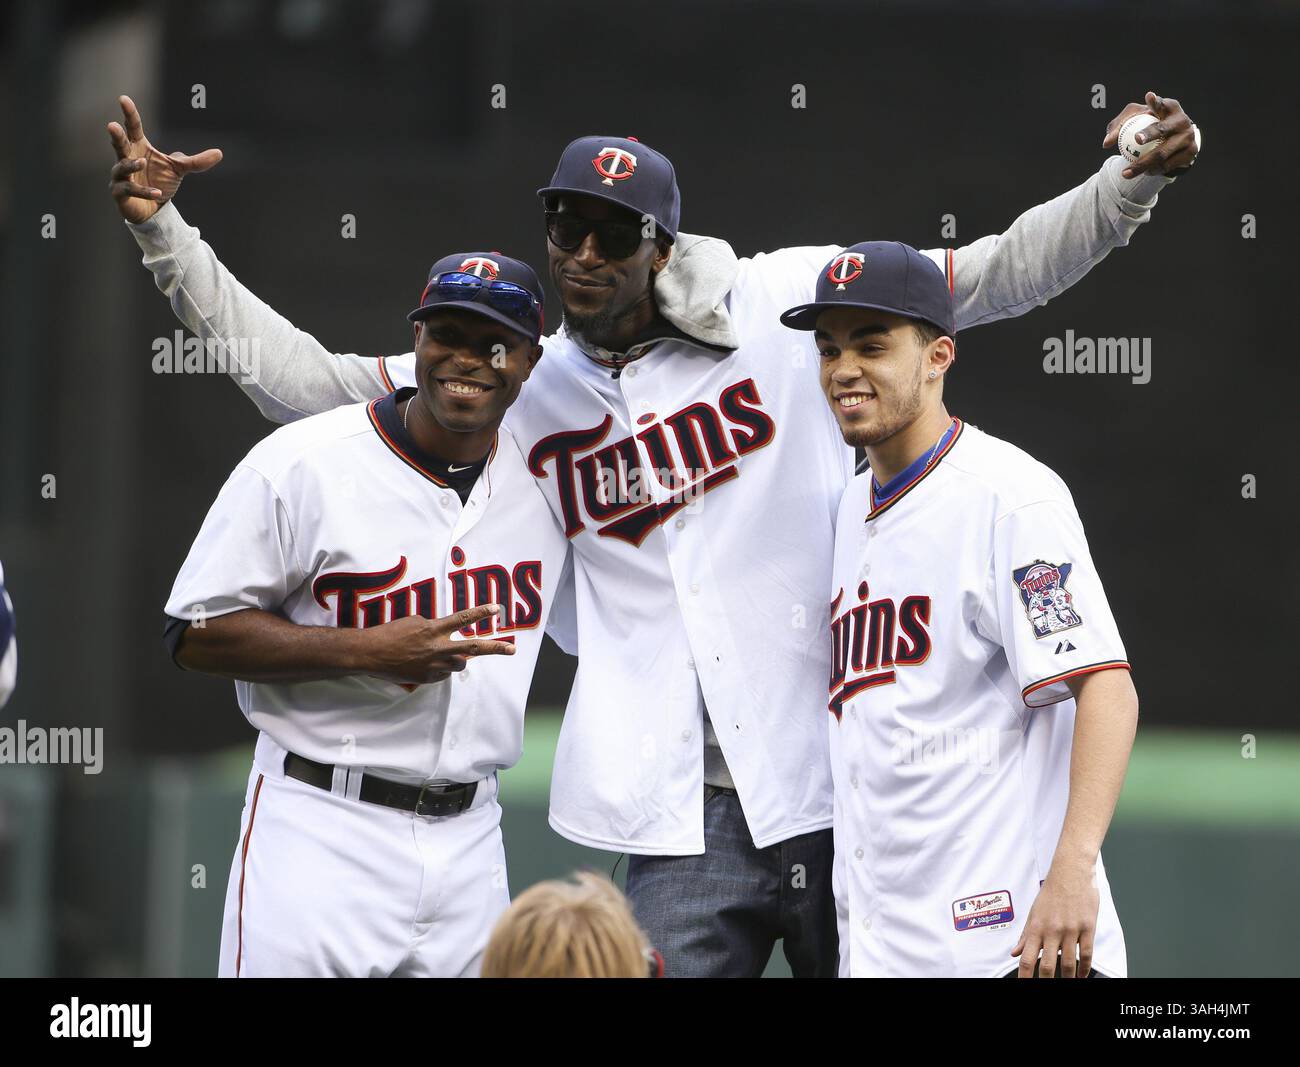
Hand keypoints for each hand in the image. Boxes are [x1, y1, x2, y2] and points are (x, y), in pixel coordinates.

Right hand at [106, 94, 222, 223]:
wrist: (154, 209)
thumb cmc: (161, 182)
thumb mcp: (179, 170)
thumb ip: (196, 162)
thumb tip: (219, 153)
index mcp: (138, 147)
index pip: (133, 128)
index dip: (129, 114)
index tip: (124, 99)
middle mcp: (126, 158)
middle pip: (119, 144)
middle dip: (116, 135)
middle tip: (111, 125)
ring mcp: (120, 176)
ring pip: (122, 167)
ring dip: (132, 165)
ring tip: (142, 162)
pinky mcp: (120, 193)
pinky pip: (130, 190)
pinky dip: (144, 191)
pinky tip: (157, 193)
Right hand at [359, 604, 515, 685]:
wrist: (371, 654)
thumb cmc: (391, 633)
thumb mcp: (415, 622)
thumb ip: (435, 627)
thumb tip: (447, 635)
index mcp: (434, 629)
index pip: (462, 619)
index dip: (480, 613)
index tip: (496, 608)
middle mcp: (437, 648)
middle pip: (473, 648)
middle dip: (495, 648)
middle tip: (512, 649)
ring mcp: (434, 665)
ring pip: (459, 664)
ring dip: (457, 659)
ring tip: (441, 653)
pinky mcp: (428, 678)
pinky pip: (443, 673)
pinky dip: (440, 667)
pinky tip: (425, 662)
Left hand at [1010, 864, 1099, 977]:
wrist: (1071, 872)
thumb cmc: (1052, 891)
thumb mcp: (1034, 912)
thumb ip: (1025, 935)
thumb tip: (1015, 953)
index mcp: (1036, 927)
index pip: (1028, 959)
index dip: (1025, 977)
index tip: (1024, 985)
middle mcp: (1052, 930)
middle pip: (1047, 965)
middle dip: (1046, 981)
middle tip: (1046, 988)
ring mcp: (1071, 930)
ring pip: (1068, 963)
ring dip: (1067, 978)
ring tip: (1066, 983)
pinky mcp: (1087, 927)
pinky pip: (1087, 954)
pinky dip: (1084, 969)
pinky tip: (1081, 975)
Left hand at [1102, 91, 1198, 178]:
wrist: (1171, 142)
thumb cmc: (1147, 127)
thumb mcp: (1133, 122)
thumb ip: (1118, 128)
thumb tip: (1106, 143)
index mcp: (1169, 108)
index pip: (1162, 103)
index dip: (1156, 102)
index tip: (1149, 97)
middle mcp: (1182, 120)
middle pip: (1162, 129)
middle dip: (1150, 133)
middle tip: (1137, 139)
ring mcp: (1188, 137)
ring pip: (1162, 153)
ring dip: (1142, 164)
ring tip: (1125, 173)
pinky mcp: (1191, 152)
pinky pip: (1167, 165)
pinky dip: (1154, 170)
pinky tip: (1144, 173)